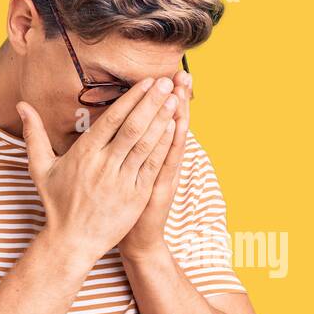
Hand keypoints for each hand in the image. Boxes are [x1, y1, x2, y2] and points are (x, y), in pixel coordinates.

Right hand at [18, 76, 180, 265]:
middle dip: (151, 102)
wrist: (72, 242)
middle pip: (132, 127)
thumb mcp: (40, 168)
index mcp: (84, 154)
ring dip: (161, 120)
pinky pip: (152, 167)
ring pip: (145, 145)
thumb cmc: (57, 204)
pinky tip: (174, 131)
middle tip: (167, 82)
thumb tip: (21, 105)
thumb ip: (34, 134)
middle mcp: (104, 165)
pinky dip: (163, 148)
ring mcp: (122, 181)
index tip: (147, 82)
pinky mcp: (136, 197)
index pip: (112, 119)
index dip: (132, 99)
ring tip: (174, 99)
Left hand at [118, 68, 191, 262]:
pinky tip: (176, 125)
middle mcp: (163, 161)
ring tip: (182, 91)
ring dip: (177, 114)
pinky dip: (173, 143)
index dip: (168, 98)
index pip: (164, 120)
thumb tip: (130, 122)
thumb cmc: (130, 204)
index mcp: (156, 155)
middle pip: (172, 123)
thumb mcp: (134, 173)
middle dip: (177, 99)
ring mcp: (164, 173)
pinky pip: (168, 161)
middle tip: (183, 74)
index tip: (174, 74)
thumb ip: (134, 148)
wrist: (138, 239)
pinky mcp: (160, 188)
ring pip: (173, 139)